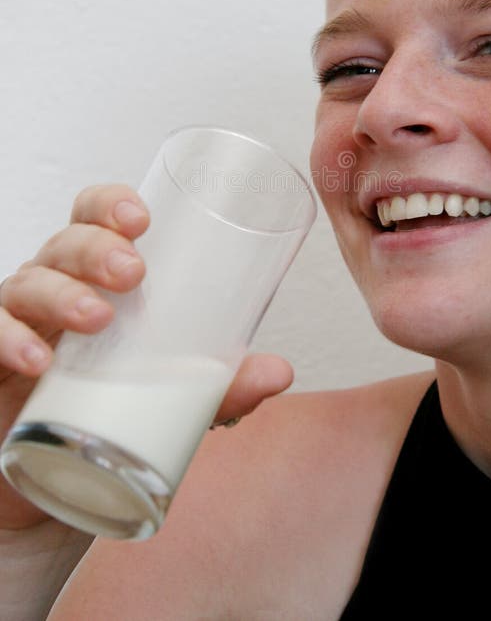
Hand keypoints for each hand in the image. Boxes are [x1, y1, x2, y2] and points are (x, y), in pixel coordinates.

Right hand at [0, 184, 292, 528]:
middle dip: (97, 248)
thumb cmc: (120, 402)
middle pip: (66, 242)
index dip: (110, 203)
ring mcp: (22, 320)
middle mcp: (56, 284)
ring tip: (97, 317)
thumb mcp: (175, 391)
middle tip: (134, 273)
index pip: (93, 216)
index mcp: (97, 273)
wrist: (65, 469)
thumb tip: (280, 373)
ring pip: (28, 282)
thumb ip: (221, 384)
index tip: (142, 217)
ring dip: (62, 293)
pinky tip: (38, 362)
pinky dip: (9, 341)